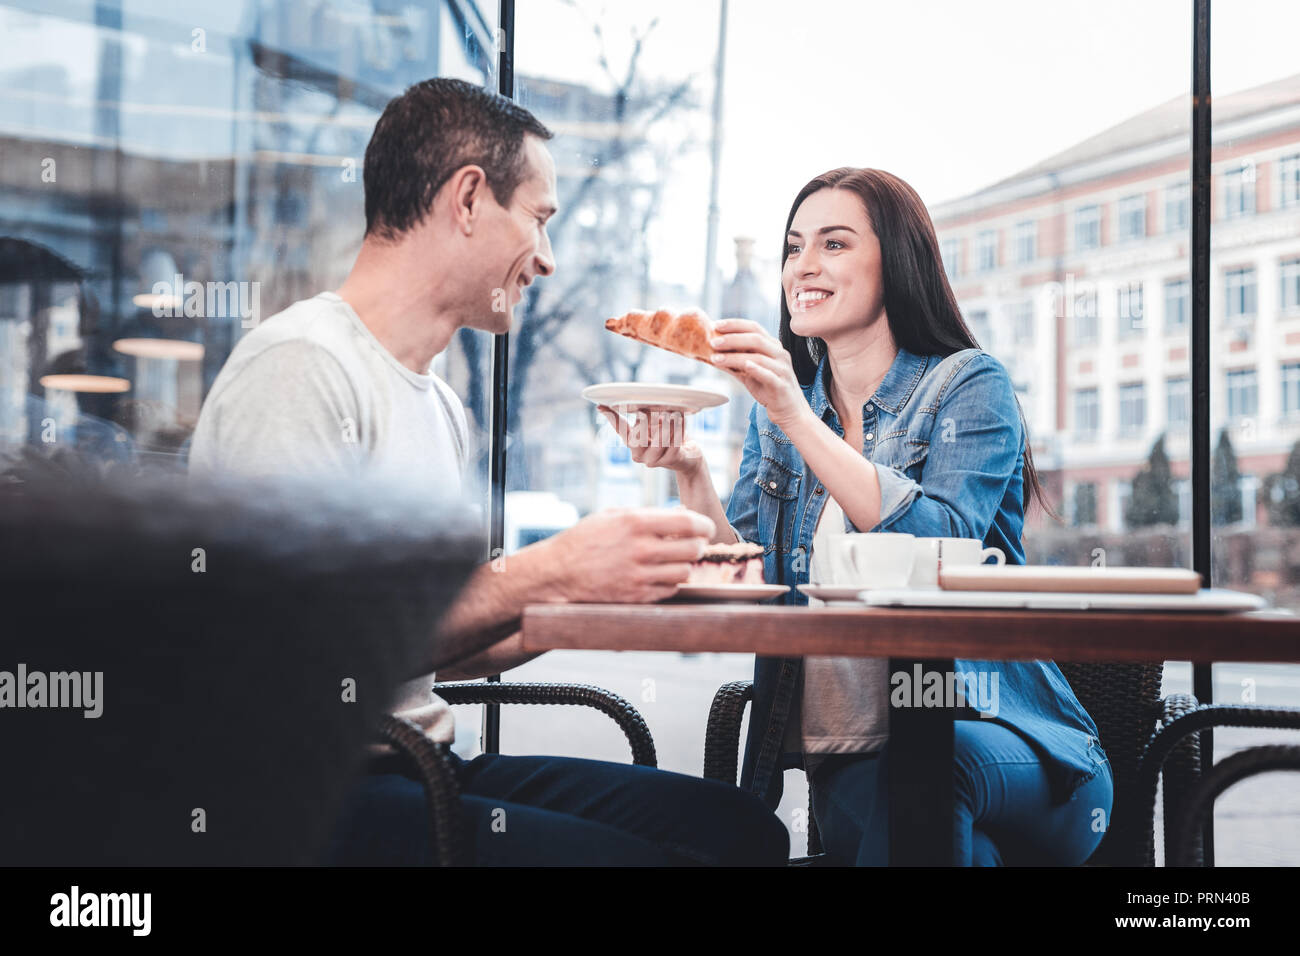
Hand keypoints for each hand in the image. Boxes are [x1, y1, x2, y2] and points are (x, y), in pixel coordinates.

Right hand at [545, 506, 715, 603]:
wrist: (557, 572)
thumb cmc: (585, 539)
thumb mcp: (613, 515)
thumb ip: (648, 513)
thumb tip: (683, 512)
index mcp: (636, 522)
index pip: (688, 522)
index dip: (704, 525)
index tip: (705, 528)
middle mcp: (640, 549)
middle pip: (692, 548)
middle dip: (698, 545)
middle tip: (693, 544)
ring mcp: (639, 575)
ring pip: (685, 572)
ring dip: (685, 565)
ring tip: (675, 560)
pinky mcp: (637, 596)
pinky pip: (670, 590)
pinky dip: (671, 582)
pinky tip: (660, 575)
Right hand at [597, 404, 704, 474]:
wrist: (688, 455)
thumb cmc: (668, 435)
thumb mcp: (656, 422)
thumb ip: (646, 414)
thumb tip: (641, 402)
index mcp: (632, 441)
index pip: (620, 429)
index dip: (611, 418)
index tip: (601, 407)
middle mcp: (638, 453)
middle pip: (637, 439)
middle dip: (645, 423)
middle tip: (654, 411)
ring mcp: (653, 460)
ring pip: (658, 442)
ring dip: (666, 426)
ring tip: (672, 413)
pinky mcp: (669, 461)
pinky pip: (673, 446)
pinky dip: (678, 431)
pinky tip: (680, 419)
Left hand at [708, 318, 807, 428]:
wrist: (789, 410)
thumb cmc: (768, 388)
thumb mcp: (748, 372)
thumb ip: (734, 362)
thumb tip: (711, 353)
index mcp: (772, 346)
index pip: (754, 328)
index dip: (734, 324)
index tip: (715, 325)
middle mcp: (779, 354)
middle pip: (756, 338)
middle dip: (732, 338)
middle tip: (713, 341)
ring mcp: (782, 369)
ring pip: (758, 357)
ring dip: (734, 356)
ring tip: (716, 358)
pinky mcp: (781, 385)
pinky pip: (769, 375)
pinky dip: (756, 369)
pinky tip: (744, 366)